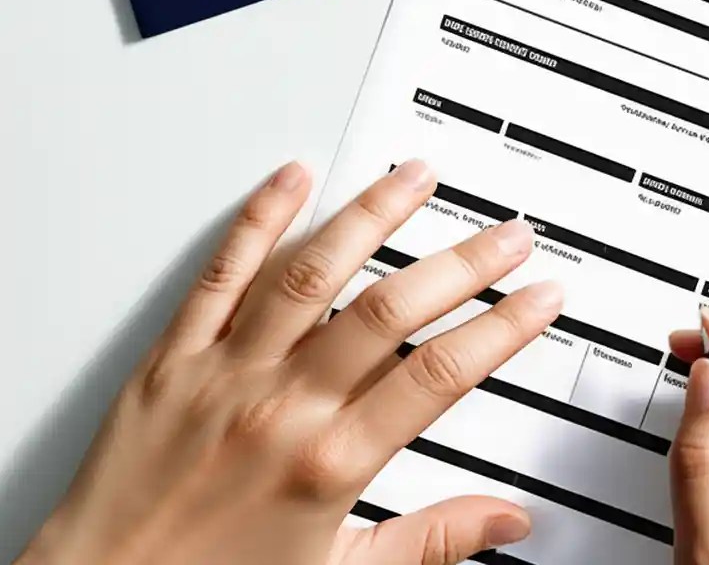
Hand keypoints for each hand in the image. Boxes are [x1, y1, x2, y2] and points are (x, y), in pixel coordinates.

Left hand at [16, 160, 562, 564]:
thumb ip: (431, 541)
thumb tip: (503, 519)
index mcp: (329, 463)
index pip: (440, 375)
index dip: (502, 328)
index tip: (536, 300)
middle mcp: (281, 407)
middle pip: (390, 310)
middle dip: (463, 262)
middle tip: (504, 234)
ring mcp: (224, 374)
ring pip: (311, 274)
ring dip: (371, 217)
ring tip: (414, 179)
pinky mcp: (172, 360)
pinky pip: (220, 277)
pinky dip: (258, 222)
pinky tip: (291, 183)